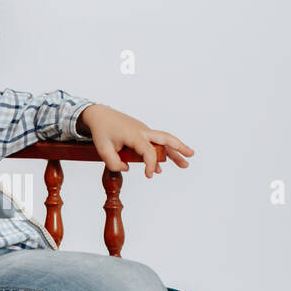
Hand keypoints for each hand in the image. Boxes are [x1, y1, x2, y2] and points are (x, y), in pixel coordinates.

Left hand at [77, 103, 193, 178]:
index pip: (149, 151)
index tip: (149, 175)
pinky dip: (162, 152)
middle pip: (165, 138)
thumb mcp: (103, 149)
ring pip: (163, 141)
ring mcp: (143, 132)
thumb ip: (114, 163)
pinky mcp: (142, 134)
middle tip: (191, 156)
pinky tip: (161, 166)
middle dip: (179, 147)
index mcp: (134, 135)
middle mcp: (142, 132)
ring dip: (175, 151)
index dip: (151, 164)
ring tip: (185, 164)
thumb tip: (127, 168)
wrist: (100, 115)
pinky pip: (155, 143)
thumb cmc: (101, 130)